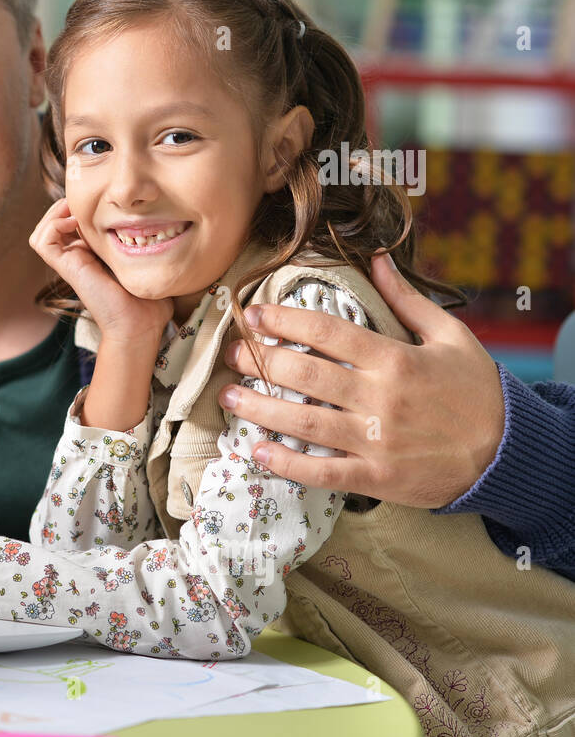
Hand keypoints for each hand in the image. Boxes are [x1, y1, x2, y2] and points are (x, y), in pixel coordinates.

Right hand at [30, 198, 172, 346]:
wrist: (140, 326)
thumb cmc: (150, 302)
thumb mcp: (150, 264)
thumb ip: (150, 247)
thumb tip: (165, 227)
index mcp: (94, 256)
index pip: (74, 224)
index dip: (81, 207)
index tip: (102, 200)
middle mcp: (78, 258)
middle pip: (53, 226)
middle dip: (64, 206)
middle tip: (84, 202)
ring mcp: (70, 264)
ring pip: (42, 233)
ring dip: (54, 215)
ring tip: (75, 211)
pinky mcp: (67, 269)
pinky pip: (42, 242)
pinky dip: (53, 225)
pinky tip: (74, 223)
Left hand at [217, 253, 503, 506]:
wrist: (507, 453)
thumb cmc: (476, 390)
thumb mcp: (450, 336)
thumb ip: (407, 300)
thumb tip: (378, 260)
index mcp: (395, 360)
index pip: (327, 333)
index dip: (284, 321)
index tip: (253, 315)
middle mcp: (381, 399)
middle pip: (306, 375)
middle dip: (260, 361)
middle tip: (231, 352)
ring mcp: (377, 441)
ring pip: (305, 423)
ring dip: (261, 409)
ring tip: (228, 396)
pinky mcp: (376, 477)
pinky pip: (324, 471)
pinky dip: (288, 464)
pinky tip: (259, 452)